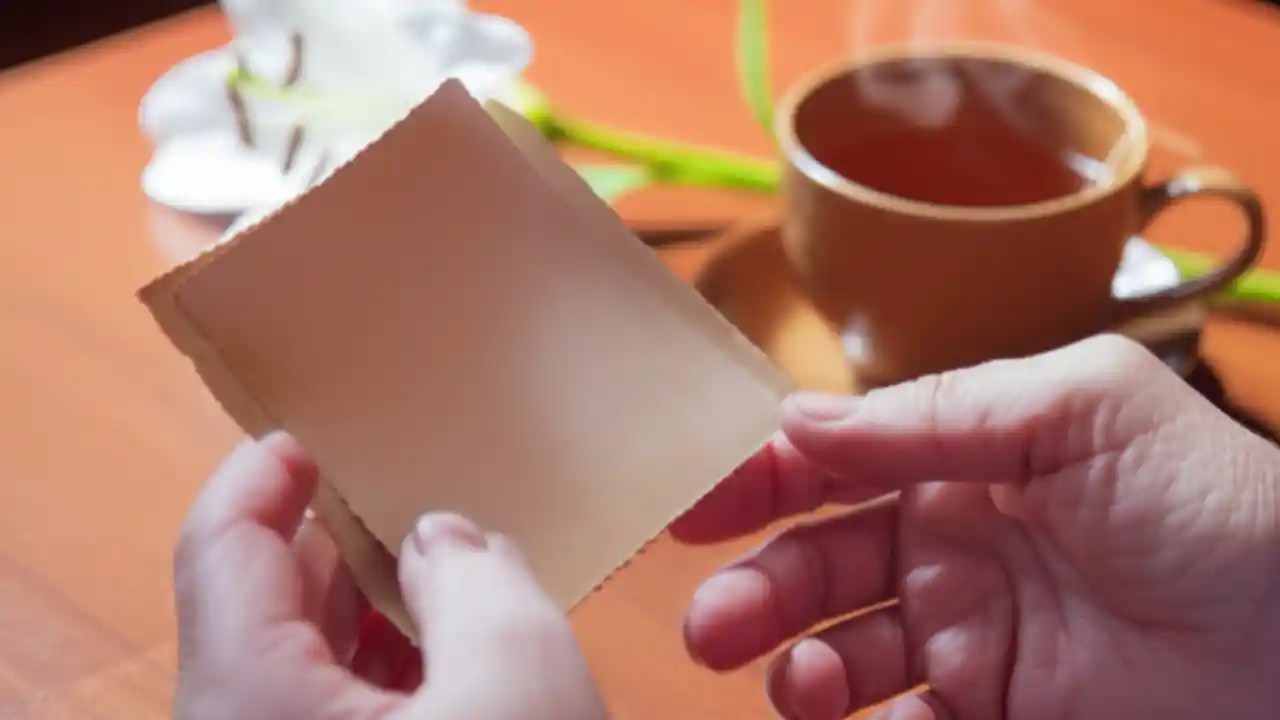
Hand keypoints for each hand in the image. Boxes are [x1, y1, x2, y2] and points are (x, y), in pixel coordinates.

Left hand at [173, 432, 606, 718]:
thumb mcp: (515, 679)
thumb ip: (474, 579)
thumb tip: (437, 538)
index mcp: (248, 699)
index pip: (222, 545)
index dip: (267, 470)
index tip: (325, 425)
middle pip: (272, 600)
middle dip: (350, 533)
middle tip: (418, 479)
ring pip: (316, 659)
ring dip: (385, 603)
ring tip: (461, 563)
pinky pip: (347, 707)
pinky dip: (400, 665)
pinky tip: (468, 650)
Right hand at [674, 335, 1279, 719]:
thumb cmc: (1214, 504)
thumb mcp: (1079, 410)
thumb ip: (937, 411)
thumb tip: (798, 418)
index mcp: (964, 459)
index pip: (835, 464)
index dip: (760, 482)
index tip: (696, 510)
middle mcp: (954, 545)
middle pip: (820, 566)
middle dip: (757, 591)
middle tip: (716, 624)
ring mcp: (973, 637)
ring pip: (844, 653)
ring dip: (798, 668)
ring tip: (798, 684)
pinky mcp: (997, 715)